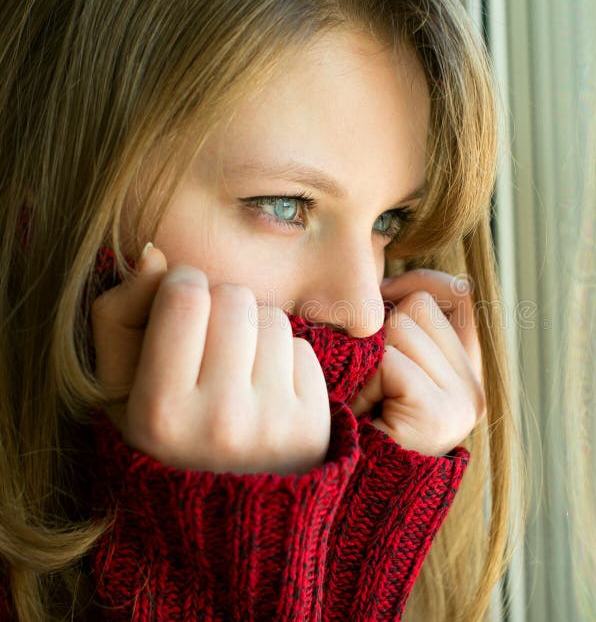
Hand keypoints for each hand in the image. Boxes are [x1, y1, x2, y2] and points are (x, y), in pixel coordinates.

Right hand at [90, 244, 329, 474]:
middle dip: (222, 308)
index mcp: (160, 413)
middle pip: (235, 298)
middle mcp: (220, 421)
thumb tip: (156, 255)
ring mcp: (273, 424)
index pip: (186, 294)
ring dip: (256, 333)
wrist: (226, 507)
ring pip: (273, 318)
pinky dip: (284, 359)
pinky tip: (267, 392)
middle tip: (211, 345)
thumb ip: (119, 315)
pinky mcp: (313, 423)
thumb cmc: (167, 433)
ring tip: (238, 373)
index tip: (179, 308)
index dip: (181, 286)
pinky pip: (303, 349)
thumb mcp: (116, 385)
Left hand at [350, 269, 485, 456]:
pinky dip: (365, 382)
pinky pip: (389, 360)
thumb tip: (392, 271)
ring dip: (368, 360)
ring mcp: (462, 399)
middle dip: (381, 331)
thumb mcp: (384, 366)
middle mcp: (474, 384)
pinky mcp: (440, 412)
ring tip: (368, 400)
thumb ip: (401, 325)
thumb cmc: (359, 423)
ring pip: (401, 326)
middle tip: (370, 381)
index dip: (420, 282)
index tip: (388, 290)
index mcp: (466, 371)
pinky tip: (368, 413)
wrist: (353, 492)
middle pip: (419, 305)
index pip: (459, 294)